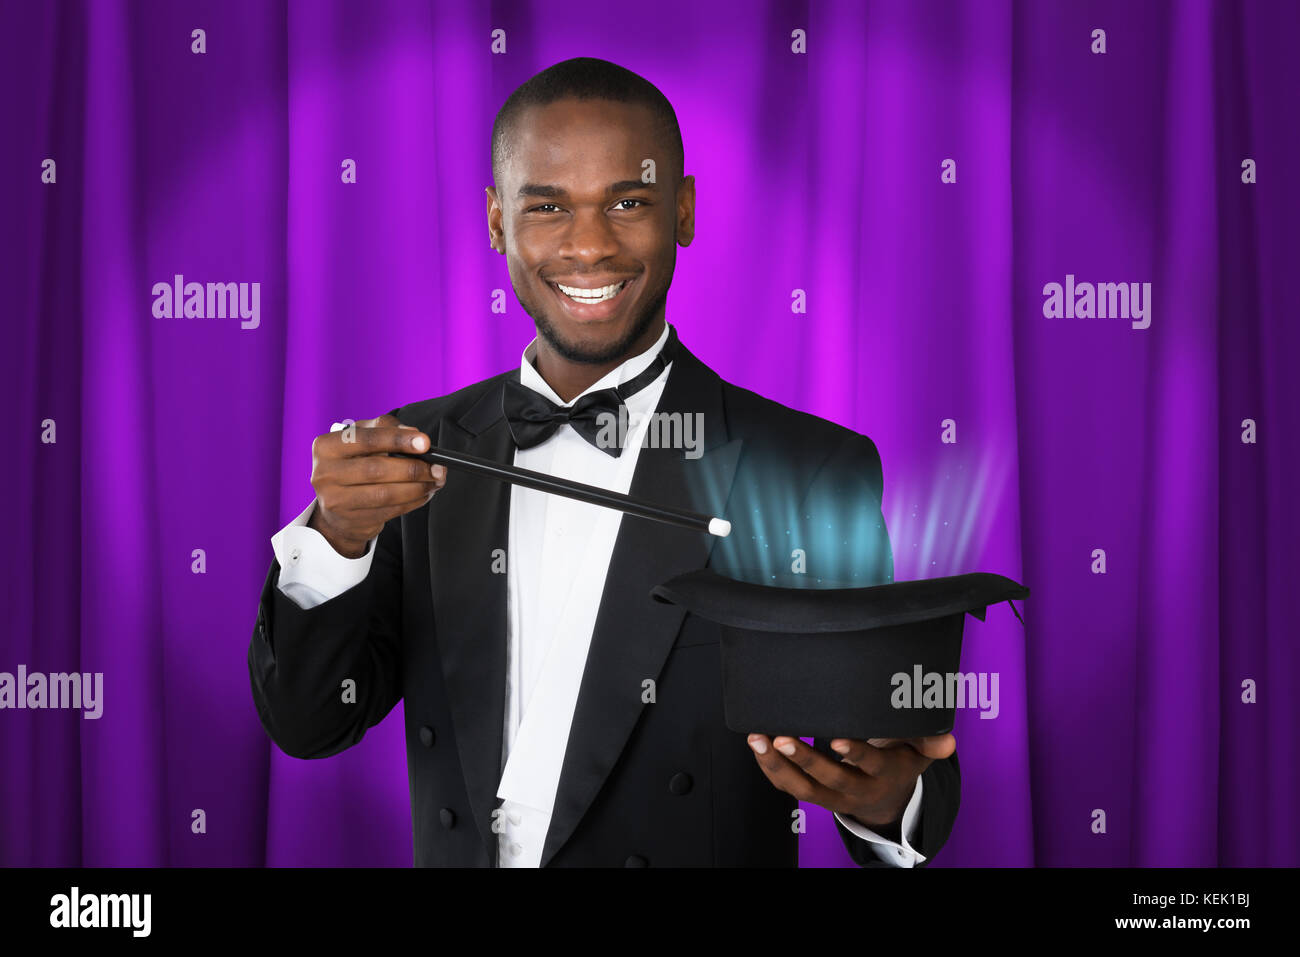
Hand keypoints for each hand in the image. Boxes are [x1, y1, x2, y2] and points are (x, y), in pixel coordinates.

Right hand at [307, 414, 445, 557]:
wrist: (335, 504)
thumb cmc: (353, 464)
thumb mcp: (362, 439)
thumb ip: (386, 429)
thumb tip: (415, 435)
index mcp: (326, 446)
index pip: (366, 439)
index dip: (398, 440)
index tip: (424, 443)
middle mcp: (325, 473)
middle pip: (377, 469)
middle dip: (414, 468)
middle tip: (437, 467)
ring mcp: (335, 500)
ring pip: (385, 494)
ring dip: (418, 487)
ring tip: (435, 481)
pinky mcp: (351, 520)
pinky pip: (390, 511)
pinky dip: (413, 502)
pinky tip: (424, 493)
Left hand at [747, 733, 955, 830]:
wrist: (886, 797)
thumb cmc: (900, 760)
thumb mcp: (919, 751)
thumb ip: (929, 740)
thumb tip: (946, 741)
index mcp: (883, 774)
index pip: (870, 765)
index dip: (855, 754)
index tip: (837, 738)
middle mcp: (857, 789)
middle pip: (829, 779)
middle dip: (805, 759)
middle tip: (782, 737)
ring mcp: (833, 796)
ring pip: (802, 788)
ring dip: (777, 765)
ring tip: (757, 739)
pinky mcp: (815, 795)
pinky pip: (788, 787)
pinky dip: (770, 769)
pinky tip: (756, 746)